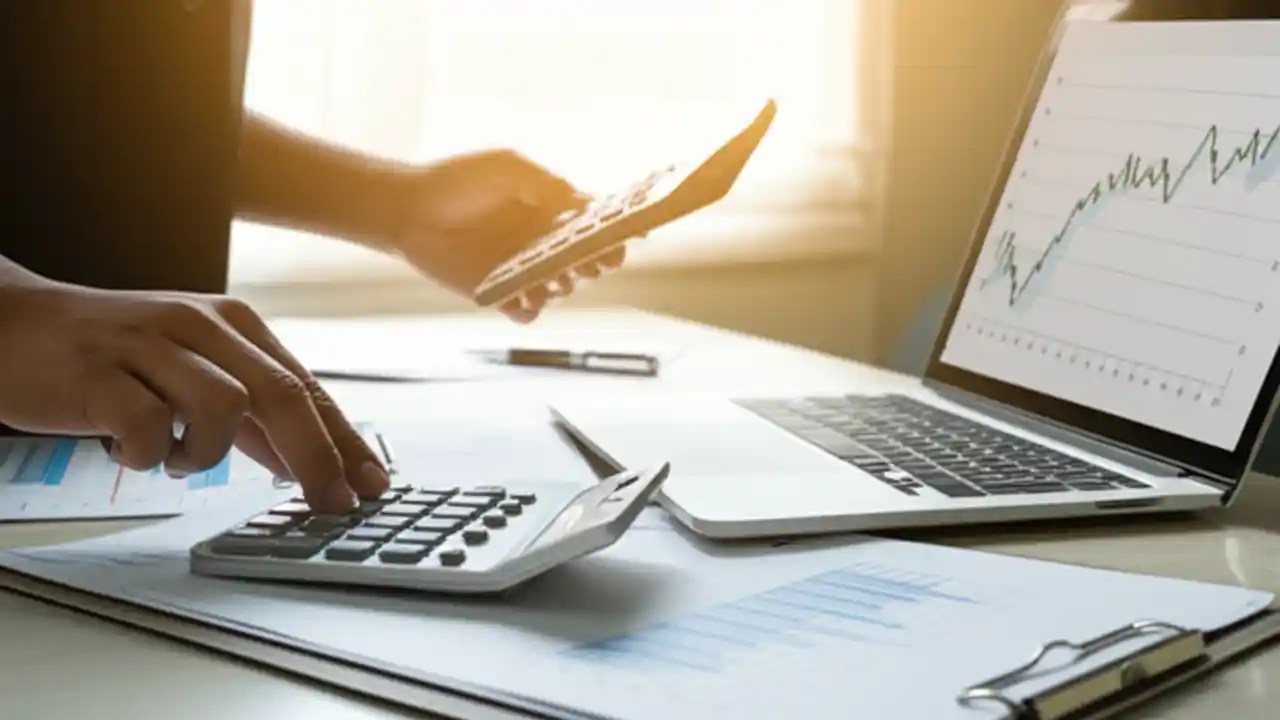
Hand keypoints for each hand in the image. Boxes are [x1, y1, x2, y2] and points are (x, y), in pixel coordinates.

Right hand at [0, 278, 387, 512]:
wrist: (14, 325)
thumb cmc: (115, 355)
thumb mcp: (196, 370)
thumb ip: (251, 412)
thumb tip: (309, 461)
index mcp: (232, 325)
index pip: (305, 387)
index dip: (344, 440)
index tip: (371, 484)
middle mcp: (199, 325)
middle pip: (283, 395)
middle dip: (317, 458)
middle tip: (328, 503)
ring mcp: (149, 344)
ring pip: (224, 406)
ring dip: (208, 453)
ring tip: (176, 457)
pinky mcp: (99, 372)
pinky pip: (149, 424)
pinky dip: (150, 451)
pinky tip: (133, 448)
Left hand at [390, 149, 624, 322]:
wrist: (409, 208)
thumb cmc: (459, 181)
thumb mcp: (508, 168)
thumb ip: (547, 183)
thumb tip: (585, 202)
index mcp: (552, 213)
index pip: (595, 229)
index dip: (614, 235)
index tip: (621, 237)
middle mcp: (542, 245)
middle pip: (587, 264)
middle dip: (592, 264)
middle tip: (583, 259)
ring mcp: (522, 271)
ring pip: (561, 290)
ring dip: (562, 286)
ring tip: (548, 275)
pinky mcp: (498, 294)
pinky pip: (527, 312)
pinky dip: (529, 307)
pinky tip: (520, 293)